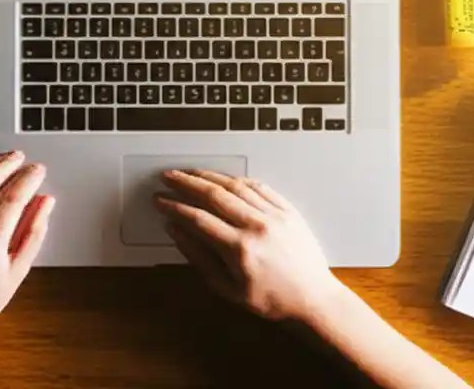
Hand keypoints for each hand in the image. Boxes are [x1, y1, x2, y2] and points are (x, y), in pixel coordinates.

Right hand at [155, 169, 341, 322]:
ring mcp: (274, 216)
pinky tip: (224, 177)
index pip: (198, 218)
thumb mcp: (227, 289)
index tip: (161, 200)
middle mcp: (257, 227)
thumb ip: (198, 258)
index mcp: (240, 249)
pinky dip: (237, 179)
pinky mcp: (287, 210)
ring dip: (209, 176)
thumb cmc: (272, 299)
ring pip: (235, 185)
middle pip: (213, 195)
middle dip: (186, 183)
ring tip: (191, 172)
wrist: (313, 298)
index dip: (174, 206)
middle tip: (169, 177)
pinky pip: (259, 186)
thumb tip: (177, 232)